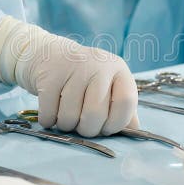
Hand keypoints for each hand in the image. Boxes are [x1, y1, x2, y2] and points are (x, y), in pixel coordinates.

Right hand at [0, 17, 138, 136]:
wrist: (48, 54)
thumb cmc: (85, 77)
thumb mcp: (109, 86)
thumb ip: (123, 107)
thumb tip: (134, 129)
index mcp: (118, 69)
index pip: (126, 102)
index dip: (117, 123)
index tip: (106, 128)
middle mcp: (99, 65)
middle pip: (96, 114)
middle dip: (88, 130)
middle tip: (82, 126)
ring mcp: (73, 67)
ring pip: (70, 116)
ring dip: (66, 125)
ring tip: (66, 117)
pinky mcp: (50, 74)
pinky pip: (49, 113)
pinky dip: (48, 120)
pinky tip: (51, 113)